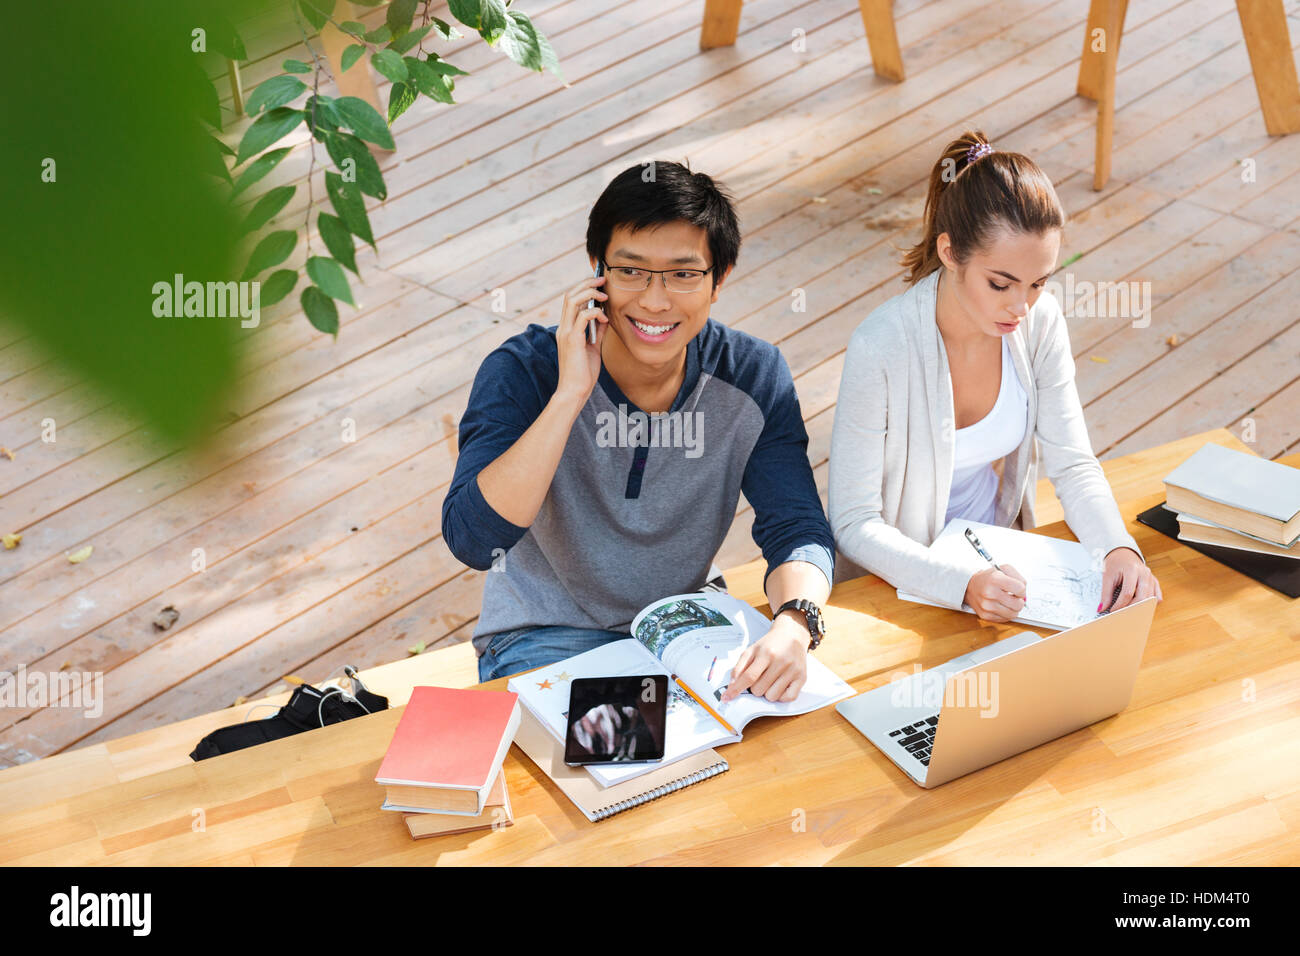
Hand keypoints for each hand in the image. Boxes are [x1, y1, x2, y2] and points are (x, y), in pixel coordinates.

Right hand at [554, 274, 607, 405]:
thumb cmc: (583, 373)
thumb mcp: (593, 348)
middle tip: (602, 279)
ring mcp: (566, 333)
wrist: (575, 391)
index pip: (571, 301)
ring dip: (590, 293)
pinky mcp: (572, 340)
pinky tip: (604, 318)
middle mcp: (563, 328)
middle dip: (587, 283)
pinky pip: (582, 316)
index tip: (600, 285)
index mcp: (566, 329)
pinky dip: (595, 312)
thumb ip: (596, 332)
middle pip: (570, 295)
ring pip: (573, 301)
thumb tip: (604, 318)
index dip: (584, 288)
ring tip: (604, 294)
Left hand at [721, 613, 808, 703]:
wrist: (792, 634)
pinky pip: (788, 698)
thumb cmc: (771, 644)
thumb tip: (732, 685)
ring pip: (772, 697)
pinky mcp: (802, 678)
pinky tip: (779, 686)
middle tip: (760, 677)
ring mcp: (793, 671)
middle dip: (755, 687)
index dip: (736, 689)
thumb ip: (740, 666)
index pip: (749, 677)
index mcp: (766, 654)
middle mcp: (781, 662)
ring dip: (767, 692)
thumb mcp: (752, 650)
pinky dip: (781, 696)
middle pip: (759, 689)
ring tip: (770, 680)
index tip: (727, 698)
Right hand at [963, 564, 1027, 621]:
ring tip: (1008, 602)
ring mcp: (987, 606)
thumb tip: (1025, 595)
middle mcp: (989, 593)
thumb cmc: (989, 578)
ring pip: (1013, 614)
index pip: (1020, 589)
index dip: (1022, 590)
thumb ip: (1019, 578)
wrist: (970, 587)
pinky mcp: (985, 615)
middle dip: (1019, 601)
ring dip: (1013, 609)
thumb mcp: (1004, 569)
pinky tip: (1001, 607)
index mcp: (995, 579)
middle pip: (1018, 604)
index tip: (1017, 589)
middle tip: (1013, 597)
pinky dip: (1006, 614)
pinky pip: (1005, 619)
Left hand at [1099, 547, 1161, 612]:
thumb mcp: (1107, 576)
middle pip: (1142, 597)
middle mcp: (1144, 573)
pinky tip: (1142, 607)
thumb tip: (1102, 608)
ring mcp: (1151, 577)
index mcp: (1132, 569)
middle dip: (1132, 608)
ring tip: (1129, 612)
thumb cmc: (1115, 563)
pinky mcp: (1154, 581)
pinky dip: (1150, 603)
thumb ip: (1105, 594)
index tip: (1112, 611)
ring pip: (1150, 598)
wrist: (1123, 553)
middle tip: (1122, 614)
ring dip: (1140, 607)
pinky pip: (1157, 595)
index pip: (1127, 593)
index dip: (1120, 605)